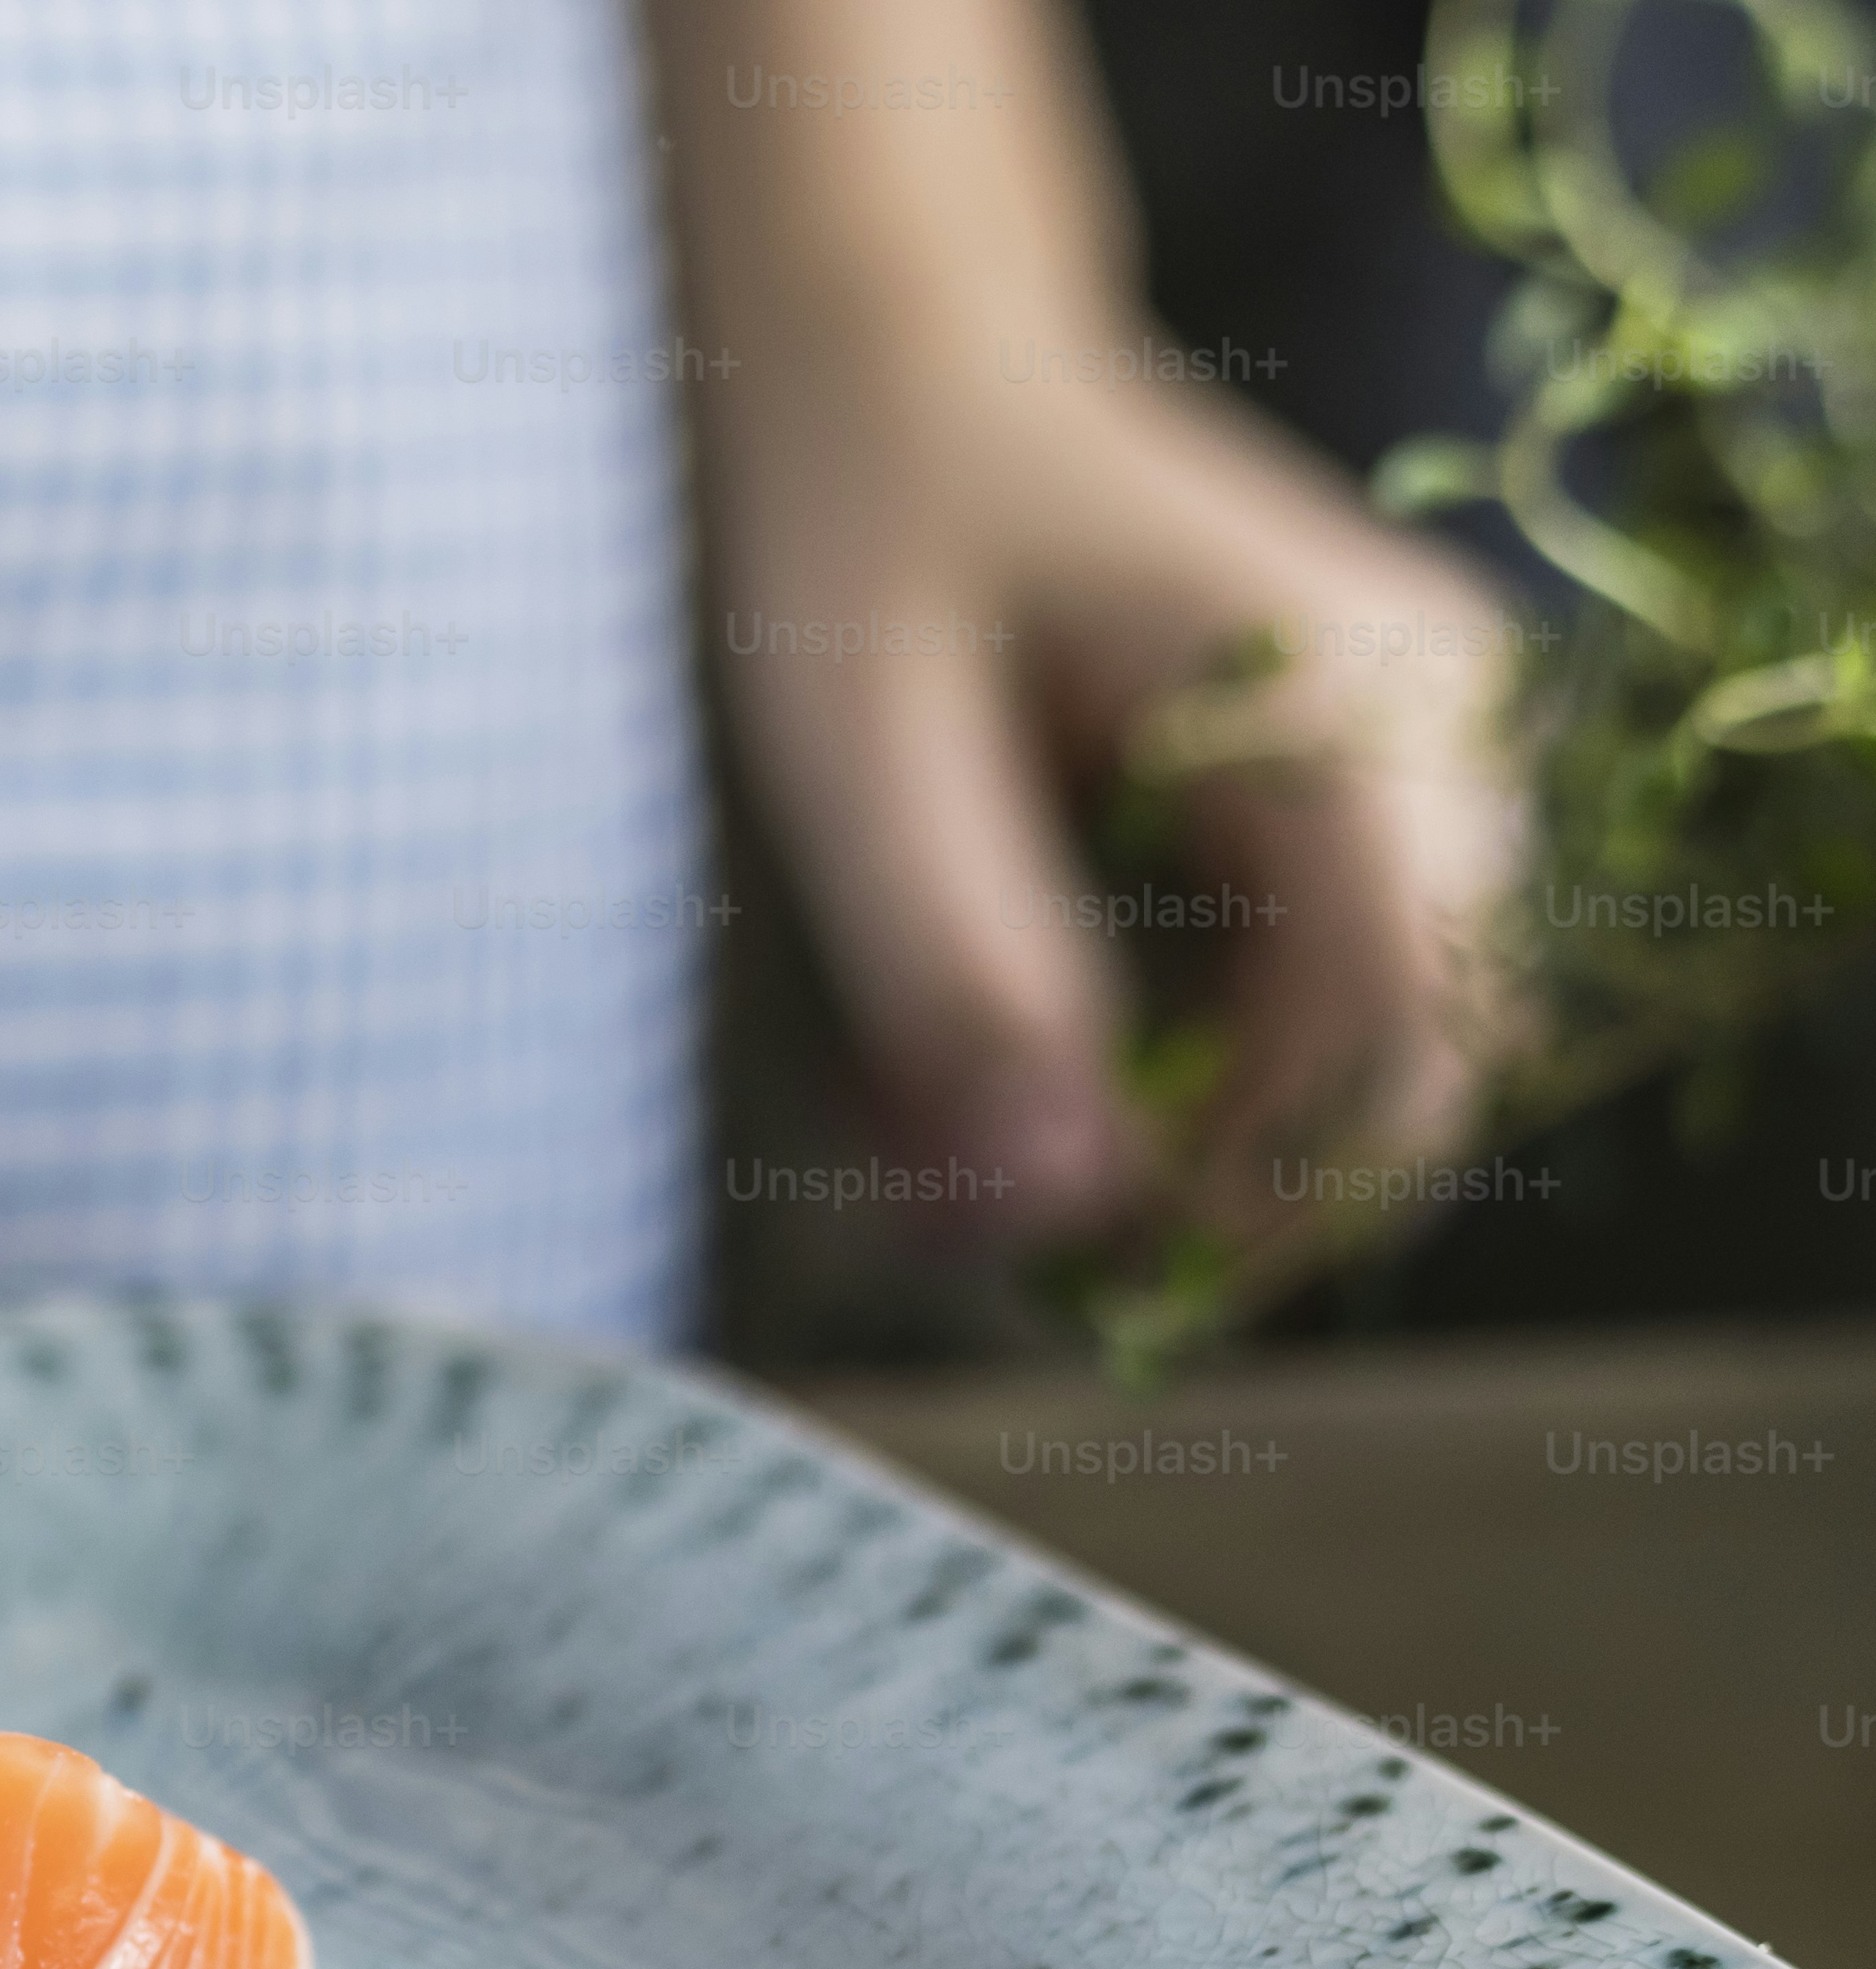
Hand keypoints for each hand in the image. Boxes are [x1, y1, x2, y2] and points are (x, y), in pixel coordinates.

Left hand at [699, 331, 1526, 1262]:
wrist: (912, 381)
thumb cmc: (873, 529)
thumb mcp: (861, 755)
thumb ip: (959, 973)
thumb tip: (1057, 1209)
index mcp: (1352, 696)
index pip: (1400, 1029)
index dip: (1258, 1188)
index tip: (1072, 1256)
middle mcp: (1438, 728)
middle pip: (1402, 1070)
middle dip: (1205, 1190)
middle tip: (979, 1224)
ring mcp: (1420, 764)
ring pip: (1354, 1062)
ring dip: (1169, 1146)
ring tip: (947, 1140)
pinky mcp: (1359, 806)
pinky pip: (1304, 1007)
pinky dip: (1161, 1076)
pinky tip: (997, 1067)